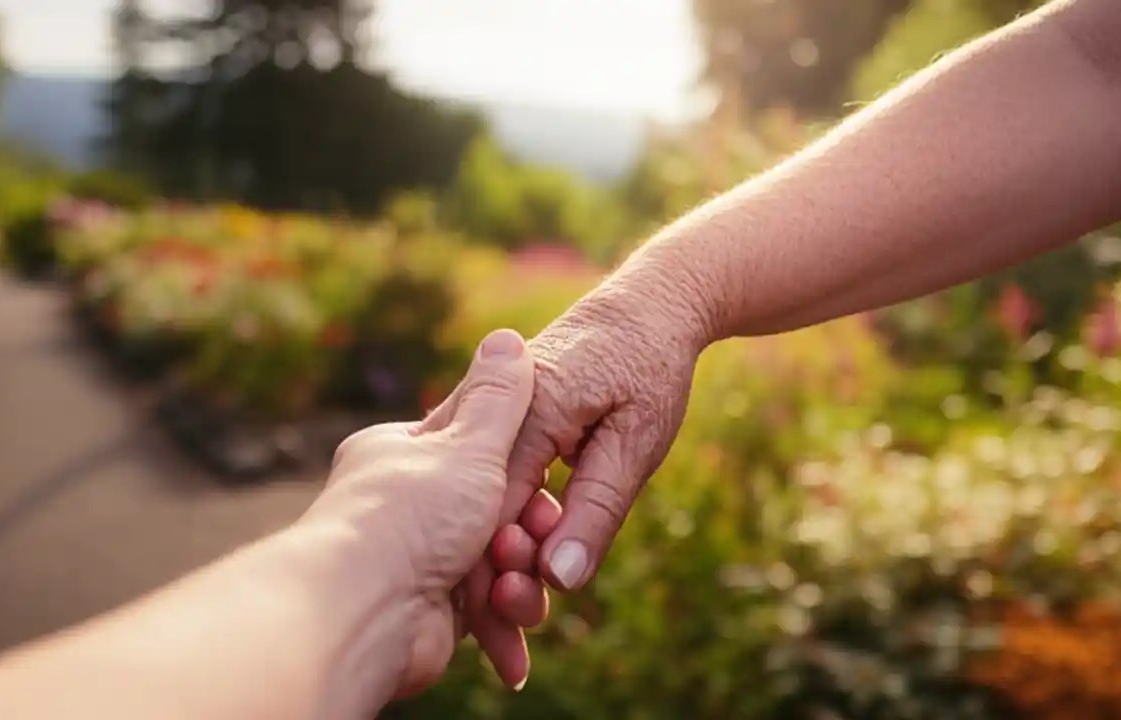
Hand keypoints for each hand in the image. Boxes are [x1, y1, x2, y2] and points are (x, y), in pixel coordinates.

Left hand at [308, 328, 534, 698]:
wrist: (358, 616)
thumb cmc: (412, 518)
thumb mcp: (468, 447)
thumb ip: (499, 399)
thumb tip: (506, 336)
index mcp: (405, 453)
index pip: (481, 451)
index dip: (526, 474)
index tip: (552, 490)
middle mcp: (407, 506)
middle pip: (495, 515)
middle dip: (526, 540)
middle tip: (536, 547)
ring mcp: (415, 561)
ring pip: (494, 569)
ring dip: (517, 591)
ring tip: (515, 598)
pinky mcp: (427, 615)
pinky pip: (480, 617)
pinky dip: (500, 633)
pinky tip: (514, 656)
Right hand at [454, 277, 709, 686]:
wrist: (648, 305)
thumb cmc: (651, 368)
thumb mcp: (638, 441)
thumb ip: (596, 509)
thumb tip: (561, 580)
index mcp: (526, 410)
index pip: (494, 508)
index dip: (499, 572)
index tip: (515, 627)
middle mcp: (492, 412)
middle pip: (470, 512)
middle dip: (485, 582)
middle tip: (511, 649)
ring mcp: (486, 415)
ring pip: (468, 502)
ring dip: (484, 563)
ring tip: (510, 629)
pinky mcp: (492, 425)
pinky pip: (479, 484)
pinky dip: (489, 531)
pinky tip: (504, 578)